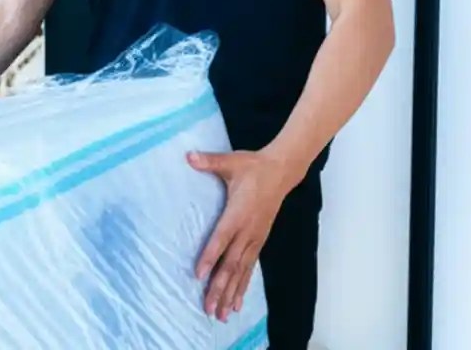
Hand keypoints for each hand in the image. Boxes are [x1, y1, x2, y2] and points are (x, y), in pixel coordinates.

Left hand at [186, 148, 301, 321]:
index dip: (210, 256)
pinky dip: (242, 286)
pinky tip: (236, 303)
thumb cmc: (253, 166)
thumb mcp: (231, 162)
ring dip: (231, 293)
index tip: (199, 274)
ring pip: (241, 271)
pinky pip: (250, 268)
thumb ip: (209, 162)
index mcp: (238, 213)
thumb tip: (189, 156)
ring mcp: (256, 238)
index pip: (222, 238)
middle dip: (220, 287)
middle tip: (209, 308)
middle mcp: (248, 231)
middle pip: (232, 264)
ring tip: (221, 314)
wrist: (282, 171)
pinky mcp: (259, 240)